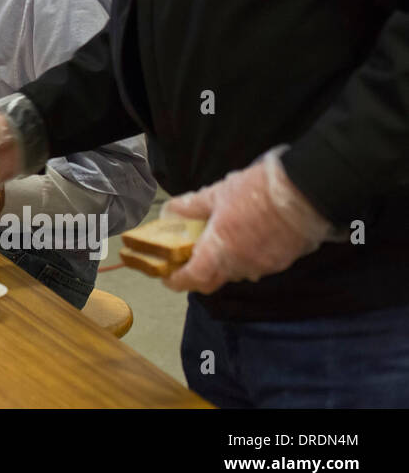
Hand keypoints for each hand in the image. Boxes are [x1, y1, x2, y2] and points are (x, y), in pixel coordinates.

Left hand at [164, 148, 333, 293]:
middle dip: (198, 273)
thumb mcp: (218, 193)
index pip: (194, 278)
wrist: (303, 193)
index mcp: (220, 249)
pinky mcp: (281, 263)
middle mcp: (240, 264)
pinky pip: (256, 267)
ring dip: (223, 264)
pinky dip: (244, 258)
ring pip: (235, 274)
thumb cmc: (260, 192)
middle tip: (189, 260)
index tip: (168, 278)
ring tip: (219, 242)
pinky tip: (244, 240)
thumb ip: (193, 206)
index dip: (178, 281)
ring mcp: (262, 266)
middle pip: (213, 280)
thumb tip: (172, 210)